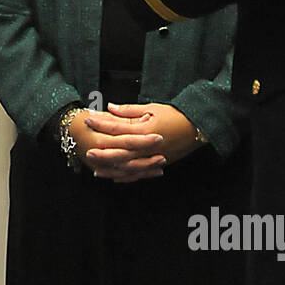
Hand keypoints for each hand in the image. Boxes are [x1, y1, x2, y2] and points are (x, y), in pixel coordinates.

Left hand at [80, 102, 200, 180]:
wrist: (197, 128)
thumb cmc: (175, 115)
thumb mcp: (152, 108)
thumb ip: (129, 110)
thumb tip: (110, 107)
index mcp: (145, 130)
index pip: (118, 128)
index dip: (101, 124)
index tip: (88, 120)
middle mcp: (148, 146)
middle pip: (120, 152)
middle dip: (103, 153)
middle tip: (88, 152)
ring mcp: (153, 157)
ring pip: (128, 167)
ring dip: (112, 169)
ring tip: (96, 170)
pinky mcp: (158, 164)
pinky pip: (139, 174)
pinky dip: (126, 177)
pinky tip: (114, 177)